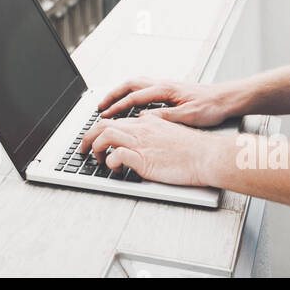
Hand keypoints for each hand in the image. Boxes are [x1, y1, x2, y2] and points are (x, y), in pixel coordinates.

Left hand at [77, 111, 215, 185]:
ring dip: (94, 148)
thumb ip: (153, 127)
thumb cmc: (192, 149)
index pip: (114, 120)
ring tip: (95, 159)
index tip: (92, 138)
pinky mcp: (143, 159)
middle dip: (87, 137)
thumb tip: (141, 126)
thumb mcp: (169, 131)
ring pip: (105, 136)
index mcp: (146, 122)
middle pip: (103, 125)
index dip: (98, 129)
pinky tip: (114, 169)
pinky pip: (116, 156)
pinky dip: (110, 163)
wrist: (206, 156)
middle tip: (82, 149)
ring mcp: (141, 143)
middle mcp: (140, 129)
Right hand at [97, 75, 236, 127]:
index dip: (117, 107)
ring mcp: (166, 85)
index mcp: (165, 89)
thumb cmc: (211, 107)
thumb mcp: (189, 115)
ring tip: (109, 103)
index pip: (134, 97)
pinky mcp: (170, 90)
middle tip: (99, 106)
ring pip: (136, 84)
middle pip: (129, 85)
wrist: (227, 99)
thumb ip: (165, 116)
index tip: (104, 115)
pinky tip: (130, 103)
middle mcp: (163, 84)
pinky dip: (131, 93)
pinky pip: (143, 88)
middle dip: (112, 95)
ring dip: (120, 92)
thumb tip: (144, 118)